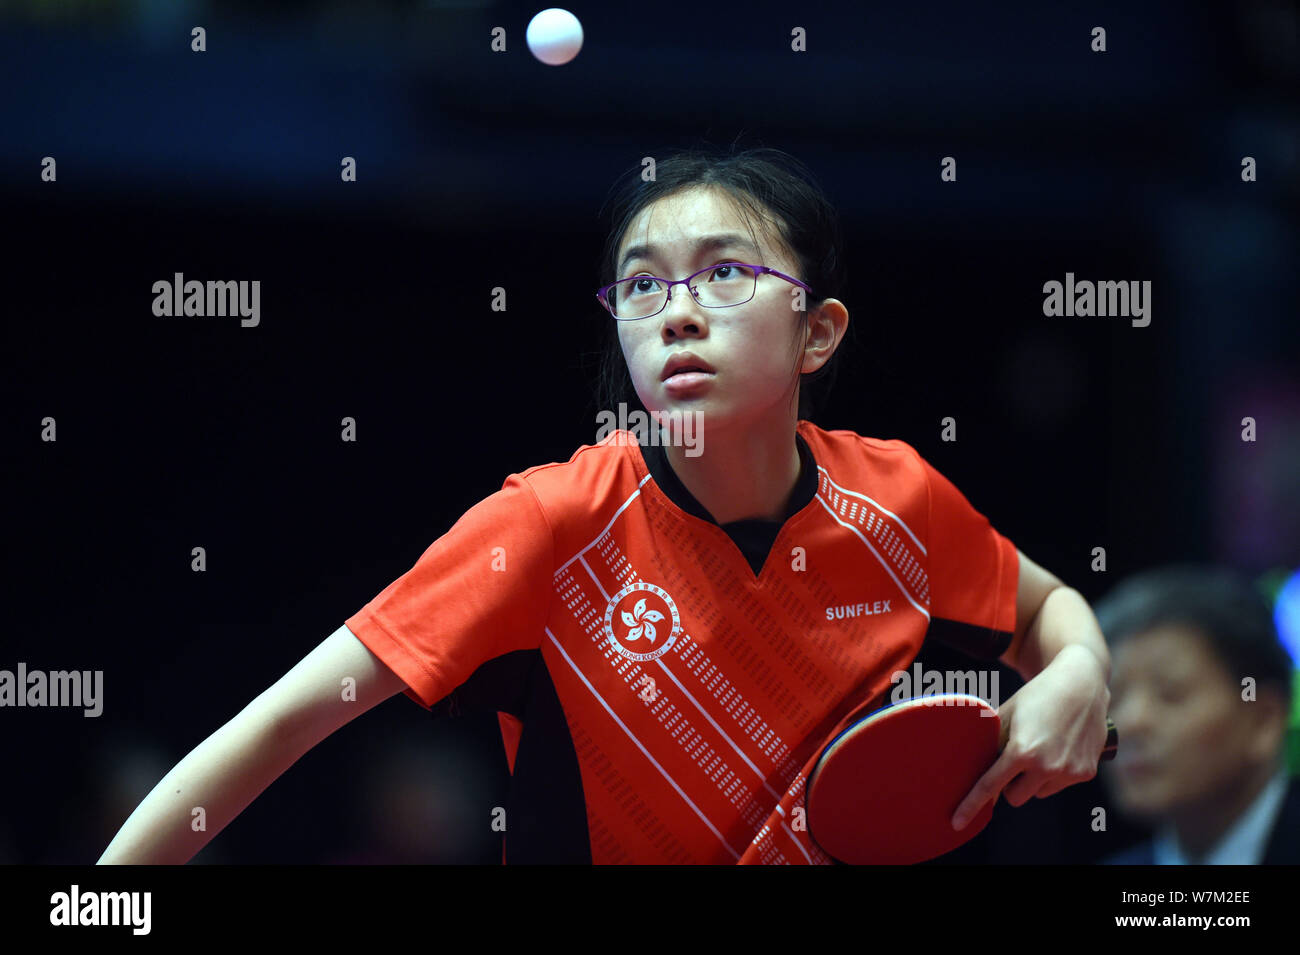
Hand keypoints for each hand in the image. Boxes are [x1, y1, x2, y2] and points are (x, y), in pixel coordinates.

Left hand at [951, 644, 1110, 829]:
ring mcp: (1069, 772)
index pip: (990, 785)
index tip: (956, 822)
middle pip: (1014, 796)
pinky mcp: (1085, 773)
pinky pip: (1058, 786)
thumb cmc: (1036, 695)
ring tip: (1039, 747)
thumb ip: (991, 742)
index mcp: (1022, 750)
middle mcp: (1047, 766)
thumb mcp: (1007, 713)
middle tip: (1013, 758)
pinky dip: (1053, 774)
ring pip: (1037, 793)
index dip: (971, 805)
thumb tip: (973, 767)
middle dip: (1009, 783)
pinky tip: (1058, 747)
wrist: (1081, 683)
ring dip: (1032, 779)